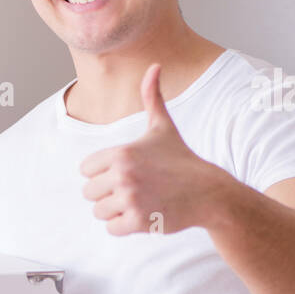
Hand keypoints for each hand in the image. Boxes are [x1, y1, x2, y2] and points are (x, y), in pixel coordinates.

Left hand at [77, 62, 227, 234]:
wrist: (208, 193)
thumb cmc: (181, 160)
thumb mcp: (163, 127)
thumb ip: (152, 97)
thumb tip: (155, 65)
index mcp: (121, 152)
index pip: (86, 170)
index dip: (103, 173)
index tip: (127, 172)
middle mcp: (122, 175)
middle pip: (89, 192)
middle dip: (108, 194)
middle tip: (136, 190)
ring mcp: (130, 198)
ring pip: (99, 211)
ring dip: (116, 210)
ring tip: (140, 201)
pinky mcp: (138, 221)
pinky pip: (112, 228)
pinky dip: (124, 226)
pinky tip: (144, 214)